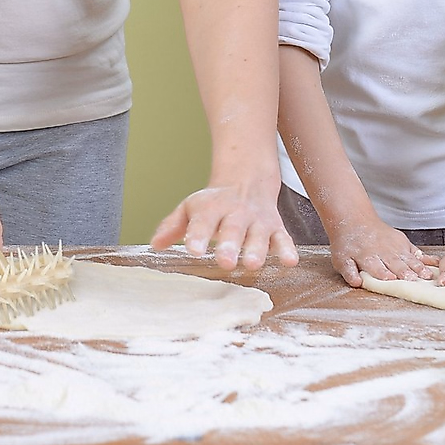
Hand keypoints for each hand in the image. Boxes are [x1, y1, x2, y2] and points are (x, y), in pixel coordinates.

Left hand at [150, 183, 297, 270]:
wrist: (246, 180)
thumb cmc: (214, 203)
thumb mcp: (190, 208)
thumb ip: (173, 226)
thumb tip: (154, 245)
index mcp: (211, 209)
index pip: (202, 223)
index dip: (198, 236)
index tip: (193, 249)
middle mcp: (235, 214)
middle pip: (232, 230)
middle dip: (230, 246)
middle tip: (225, 261)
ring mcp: (257, 221)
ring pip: (258, 236)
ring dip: (257, 250)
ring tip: (252, 264)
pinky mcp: (276, 228)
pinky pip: (283, 238)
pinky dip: (287, 249)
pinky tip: (289, 261)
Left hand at [329, 217, 437, 287]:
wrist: (354, 220)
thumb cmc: (348, 244)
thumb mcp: (341, 259)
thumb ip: (348, 271)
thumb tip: (356, 282)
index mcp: (368, 258)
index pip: (377, 269)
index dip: (384, 274)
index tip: (392, 280)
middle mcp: (383, 252)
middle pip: (396, 265)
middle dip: (405, 272)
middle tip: (414, 280)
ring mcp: (395, 246)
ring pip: (409, 259)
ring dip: (419, 268)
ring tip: (429, 276)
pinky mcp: (403, 242)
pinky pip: (416, 251)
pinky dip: (426, 258)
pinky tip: (436, 263)